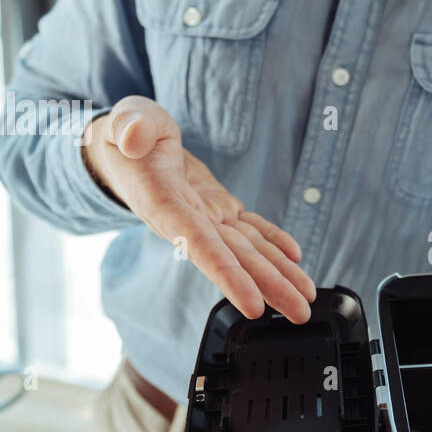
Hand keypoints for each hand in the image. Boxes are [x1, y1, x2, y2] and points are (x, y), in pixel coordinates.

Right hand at [83, 95, 314, 320]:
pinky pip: (250, 229)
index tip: (252, 305)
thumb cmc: (126, 133)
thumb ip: (130, 125)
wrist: (126, 150)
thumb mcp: (125, 119)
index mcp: (163, 202)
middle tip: (300, 312)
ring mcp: (206, 217)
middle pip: (233, 258)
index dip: (227, 274)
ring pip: (247, 250)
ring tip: (306, 298)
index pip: (199, 244)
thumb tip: (133, 136)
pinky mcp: (219, 209)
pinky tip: (295, 258)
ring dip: (278, 275)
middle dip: (268, 286)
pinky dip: (274, 242)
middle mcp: (187, 220)